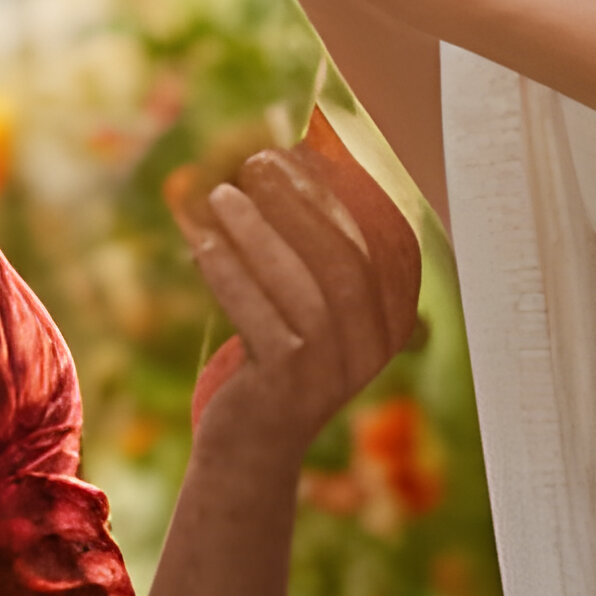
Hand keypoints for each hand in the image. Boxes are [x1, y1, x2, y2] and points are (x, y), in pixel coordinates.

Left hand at [175, 122, 427, 463]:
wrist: (251, 447)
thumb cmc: (278, 357)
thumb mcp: (307, 302)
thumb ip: (315, 243)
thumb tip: (300, 154)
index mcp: (392, 320)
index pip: (383, 243)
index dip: (349, 190)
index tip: (311, 148)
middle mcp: (374, 346)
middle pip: (346, 258)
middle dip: (301, 201)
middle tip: (259, 161)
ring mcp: (334, 368)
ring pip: (303, 284)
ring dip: (259, 230)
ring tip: (223, 196)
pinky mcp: (287, 383)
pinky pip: (257, 314)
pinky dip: (229, 273)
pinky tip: (202, 244)